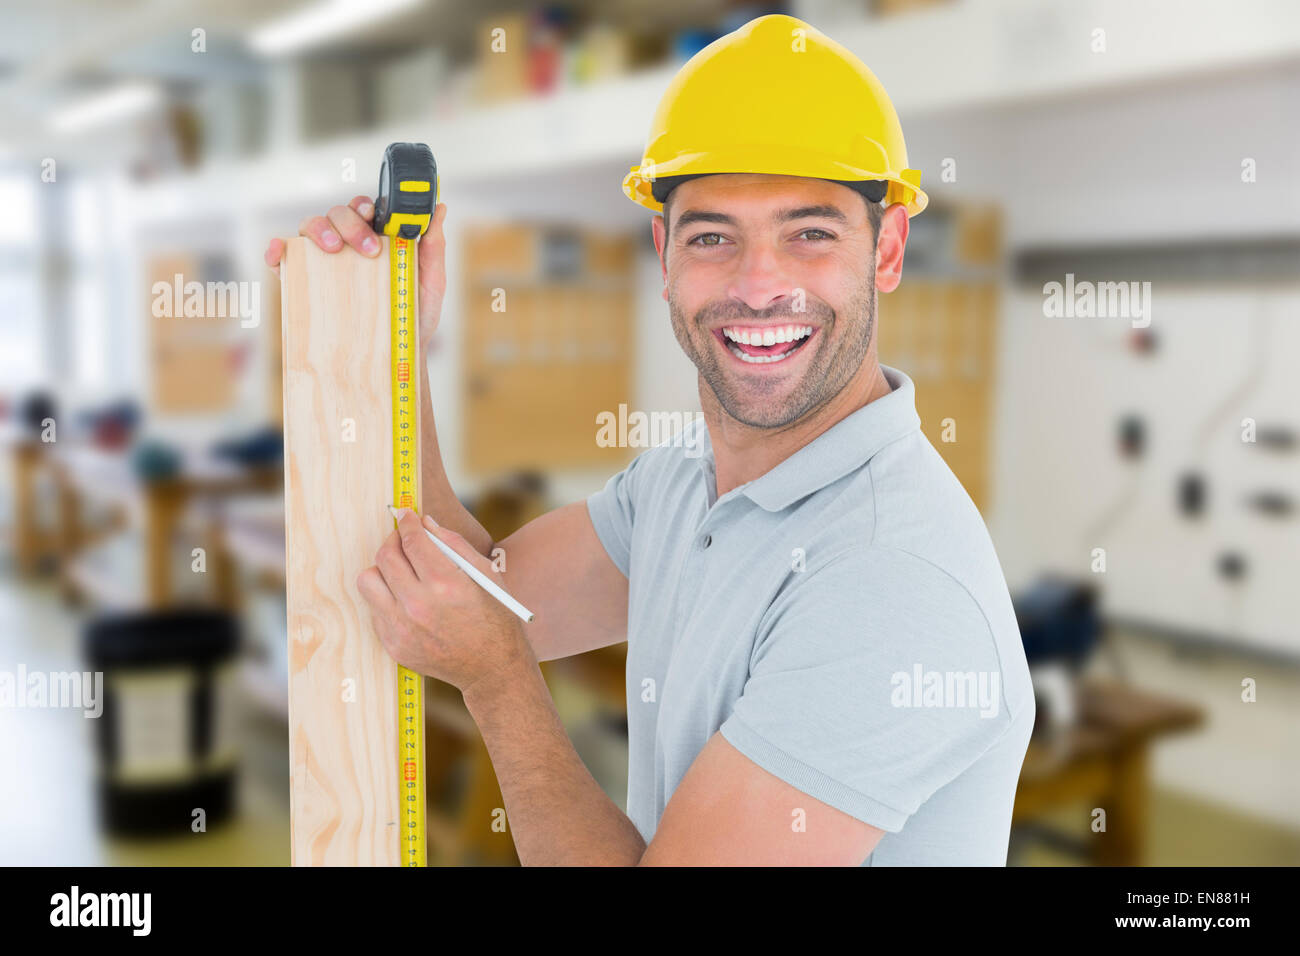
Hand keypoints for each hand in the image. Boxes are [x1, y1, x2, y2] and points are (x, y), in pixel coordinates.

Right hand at [264, 198, 448, 349]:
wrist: (399, 355)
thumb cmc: (414, 315)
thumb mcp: (431, 282)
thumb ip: (434, 246)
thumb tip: (440, 209)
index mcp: (375, 237)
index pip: (363, 209)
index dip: (363, 205)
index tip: (371, 213)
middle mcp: (347, 244)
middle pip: (337, 215)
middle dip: (349, 223)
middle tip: (368, 249)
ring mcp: (324, 262)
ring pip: (311, 228)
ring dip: (319, 230)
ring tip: (333, 249)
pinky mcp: (304, 282)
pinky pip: (285, 260)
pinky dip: (277, 250)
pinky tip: (279, 251)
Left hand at [356, 508, 534, 697]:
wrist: (492, 668)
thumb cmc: (495, 616)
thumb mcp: (486, 573)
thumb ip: (454, 543)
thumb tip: (426, 522)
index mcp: (445, 585)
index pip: (412, 541)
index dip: (407, 521)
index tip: (405, 514)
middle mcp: (418, 607)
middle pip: (385, 557)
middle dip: (394, 539)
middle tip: (403, 538)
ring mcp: (402, 629)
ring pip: (368, 581)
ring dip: (383, 569)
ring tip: (402, 571)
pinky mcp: (393, 645)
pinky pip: (375, 609)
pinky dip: (388, 597)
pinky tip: (408, 600)